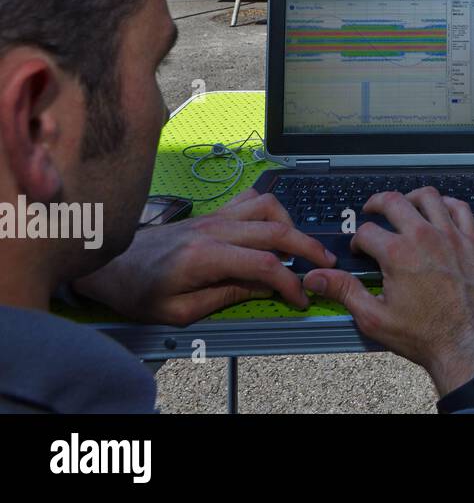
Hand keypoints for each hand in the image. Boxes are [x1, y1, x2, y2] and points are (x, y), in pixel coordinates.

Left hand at [72, 189, 336, 324]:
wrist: (110, 263)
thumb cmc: (139, 291)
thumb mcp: (179, 311)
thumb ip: (225, 296)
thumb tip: (263, 287)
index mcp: (205, 256)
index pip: (264, 265)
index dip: (290, 282)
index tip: (301, 297)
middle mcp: (214, 228)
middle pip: (276, 229)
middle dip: (307, 247)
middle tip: (325, 263)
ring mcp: (214, 215)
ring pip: (268, 206)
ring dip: (291, 225)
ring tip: (297, 247)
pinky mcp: (213, 212)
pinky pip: (251, 199)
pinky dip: (271, 210)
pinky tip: (272, 229)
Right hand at [303, 188, 473, 396]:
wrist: (468, 346)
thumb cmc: (425, 335)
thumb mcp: (375, 318)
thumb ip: (344, 291)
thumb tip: (316, 277)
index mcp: (398, 254)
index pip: (367, 231)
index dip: (358, 240)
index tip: (360, 250)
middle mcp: (425, 238)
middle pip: (394, 201)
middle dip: (376, 203)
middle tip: (371, 210)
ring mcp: (451, 237)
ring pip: (428, 197)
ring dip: (410, 197)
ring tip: (402, 204)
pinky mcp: (472, 242)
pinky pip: (460, 208)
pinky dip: (446, 203)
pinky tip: (439, 210)